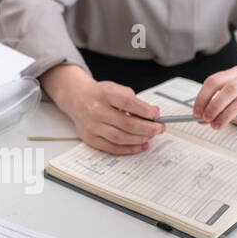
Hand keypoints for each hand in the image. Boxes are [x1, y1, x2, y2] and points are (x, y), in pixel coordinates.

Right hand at [42, 64, 165, 154]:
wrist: (77, 98)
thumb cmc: (100, 95)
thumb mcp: (116, 89)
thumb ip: (134, 101)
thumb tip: (152, 116)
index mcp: (104, 94)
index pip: (127, 103)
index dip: (144, 110)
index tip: (156, 114)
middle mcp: (96, 110)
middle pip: (126, 124)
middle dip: (147, 128)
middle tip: (159, 128)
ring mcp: (92, 126)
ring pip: (120, 138)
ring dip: (140, 139)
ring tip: (151, 136)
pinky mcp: (90, 138)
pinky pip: (112, 147)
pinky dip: (129, 148)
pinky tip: (140, 145)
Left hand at [192, 66, 236, 130]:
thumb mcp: (228, 105)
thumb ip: (214, 109)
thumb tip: (198, 118)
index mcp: (234, 75)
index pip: (214, 81)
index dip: (203, 97)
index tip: (196, 112)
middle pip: (229, 88)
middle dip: (214, 104)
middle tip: (206, 119)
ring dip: (227, 113)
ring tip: (217, 125)